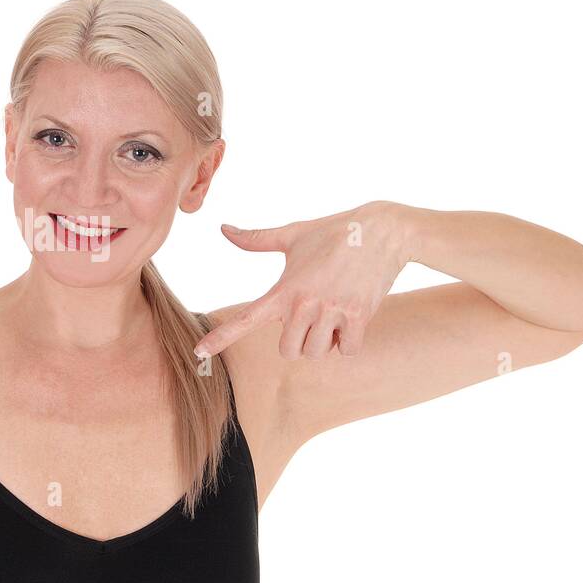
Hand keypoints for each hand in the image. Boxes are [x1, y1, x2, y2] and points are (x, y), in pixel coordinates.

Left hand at [194, 200, 412, 359]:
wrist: (383, 230)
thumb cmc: (333, 232)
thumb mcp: (292, 234)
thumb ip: (256, 239)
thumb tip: (224, 229)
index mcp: (285, 288)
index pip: (246, 318)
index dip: (221, 337)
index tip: (199, 352)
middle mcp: (305, 303)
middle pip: (288, 351)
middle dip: (297, 342)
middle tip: (310, 319)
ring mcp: (333, 311)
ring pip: (316, 353)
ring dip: (323, 343)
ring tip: (331, 316)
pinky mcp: (359, 316)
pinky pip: (347, 351)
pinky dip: (347, 343)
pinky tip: (350, 320)